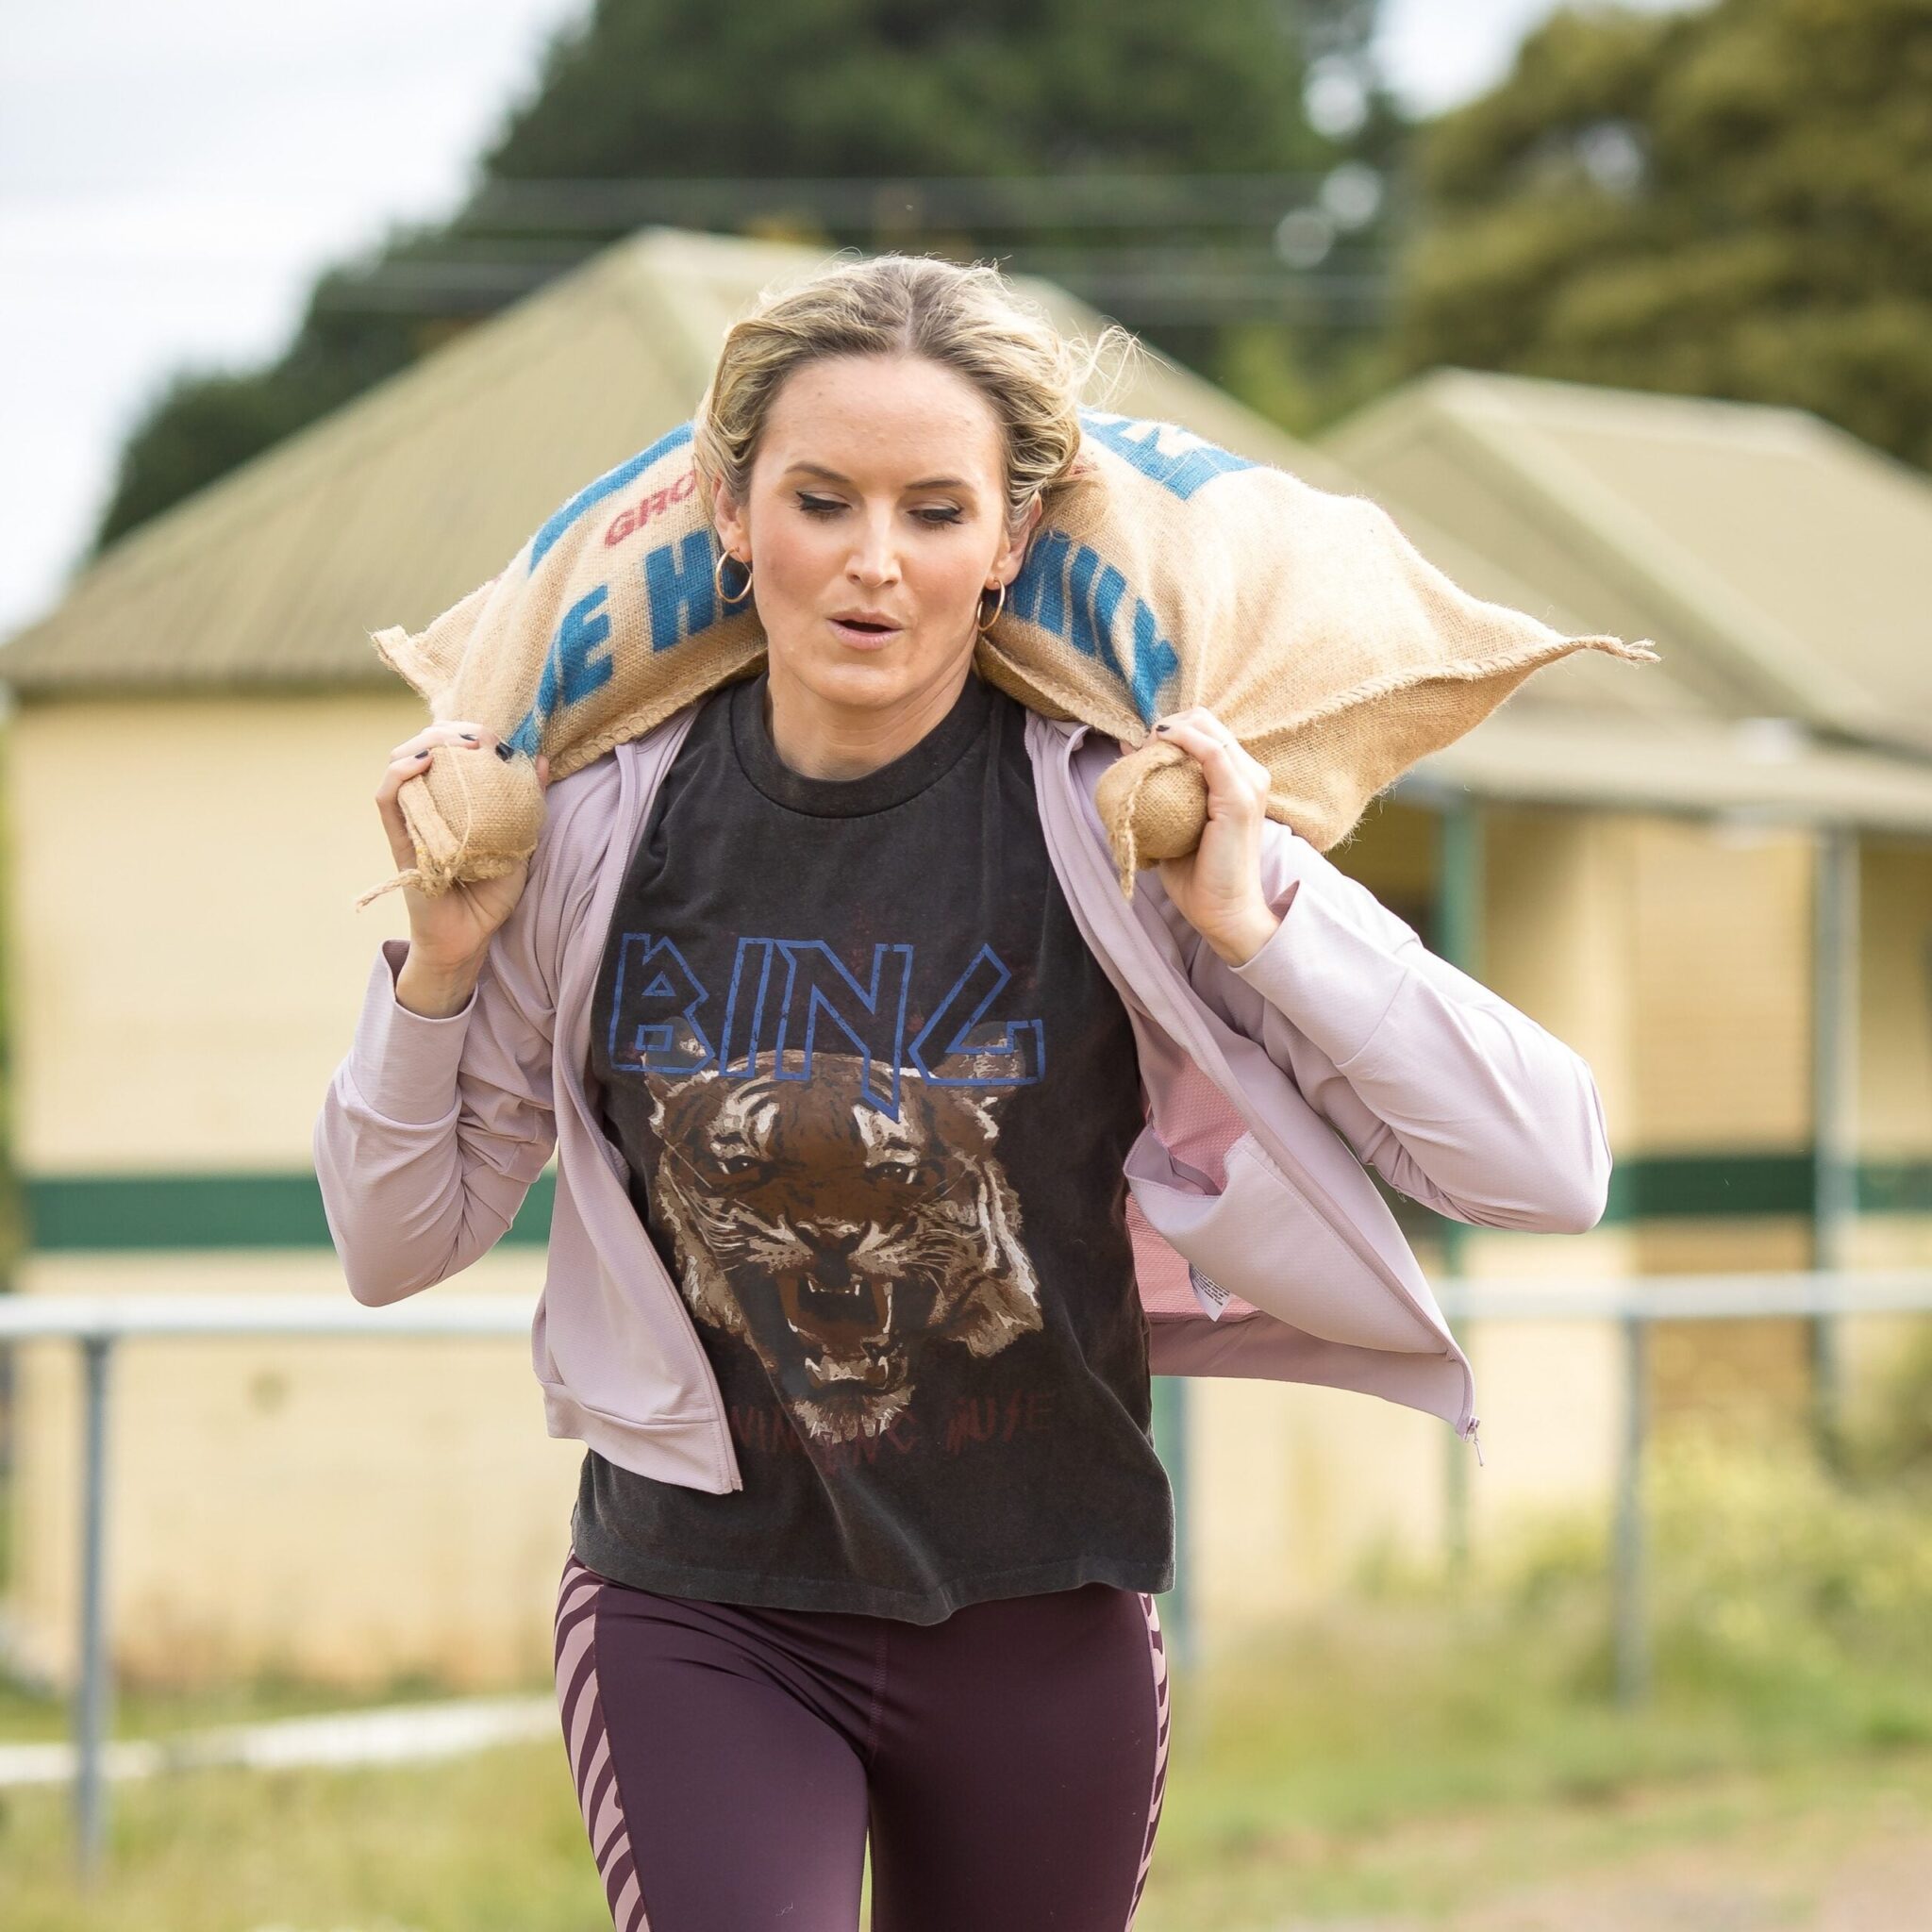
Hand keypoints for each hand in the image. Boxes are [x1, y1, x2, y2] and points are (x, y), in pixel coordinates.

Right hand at [376, 721, 551, 982]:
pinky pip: (388, 801)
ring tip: (453, 740)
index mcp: (455, 804)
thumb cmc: (491, 895)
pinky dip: (398, 775)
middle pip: (424, 751)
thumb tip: (541, 760)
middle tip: (478, 733)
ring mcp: (410, 822)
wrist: (469, 939)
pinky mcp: (398, 841)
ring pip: (399, 766)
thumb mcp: (520, 843)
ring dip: (423, 743)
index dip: (467, 733)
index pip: (451, 754)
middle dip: (448, 731)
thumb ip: (528, 805)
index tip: (496, 732)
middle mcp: (429, 807)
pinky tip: (421, 762)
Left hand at [1147, 707, 1282, 968]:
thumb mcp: (1171, 821)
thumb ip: (1158, 787)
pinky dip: (1181, 740)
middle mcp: (1249, 774)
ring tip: (1142, 753)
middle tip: (1138, 749)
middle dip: (1166, 725)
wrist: (1224, 912)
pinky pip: (1211, 751)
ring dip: (1168, 732)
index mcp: (1238, 778)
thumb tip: (1129, 752)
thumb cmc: (1198, 875)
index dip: (1169, 728)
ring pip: (1207, 726)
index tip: (1138, 746)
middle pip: (1205, 719)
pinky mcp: (1239, 797)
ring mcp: (1248, 783)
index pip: (1205, 729)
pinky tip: (1155, 745)